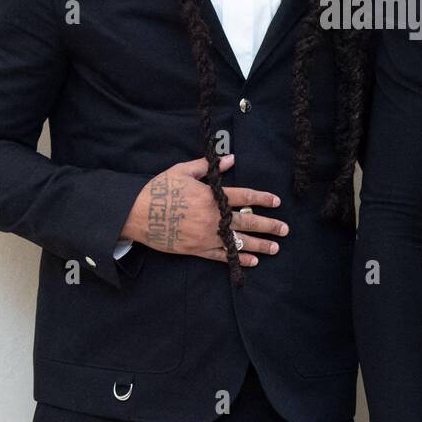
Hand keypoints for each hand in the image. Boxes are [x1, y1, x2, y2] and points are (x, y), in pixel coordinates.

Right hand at [123, 153, 287, 264]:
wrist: (136, 214)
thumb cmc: (159, 189)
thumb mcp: (182, 171)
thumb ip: (207, 167)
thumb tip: (230, 159)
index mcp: (211, 196)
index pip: (244, 197)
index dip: (262, 198)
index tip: (276, 202)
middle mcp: (213, 218)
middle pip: (248, 222)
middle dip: (269, 226)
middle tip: (285, 229)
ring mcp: (206, 236)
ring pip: (238, 242)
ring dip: (259, 245)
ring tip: (275, 248)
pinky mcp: (197, 249)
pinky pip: (222, 256)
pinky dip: (238, 259)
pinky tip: (252, 262)